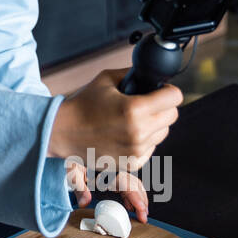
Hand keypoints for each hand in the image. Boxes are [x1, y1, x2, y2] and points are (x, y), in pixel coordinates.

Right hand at [50, 67, 182, 172]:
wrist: (63, 131)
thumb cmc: (83, 104)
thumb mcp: (106, 79)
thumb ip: (132, 74)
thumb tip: (151, 74)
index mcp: (134, 109)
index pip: (174, 98)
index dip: (168, 90)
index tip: (160, 90)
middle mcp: (139, 132)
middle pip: (172, 116)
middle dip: (163, 107)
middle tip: (147, 103)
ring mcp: (136, 150)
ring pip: (163, 133)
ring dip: (154, 124)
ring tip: (133, 119)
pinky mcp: (132, 163)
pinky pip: (151, 147)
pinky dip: (144, 140)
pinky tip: (126, 133)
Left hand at [65, 162, 149, 223]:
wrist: (72, 149)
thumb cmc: (72, 159)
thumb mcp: (73, 172)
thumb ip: (79, 188)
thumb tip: (84, 203)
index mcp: (108, 167)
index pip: (127, 183)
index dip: (136, 197)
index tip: (141, 210)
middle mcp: (116, 167)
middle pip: (135, 184)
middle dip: (141, 201)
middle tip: (143, 217)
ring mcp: (116, 170)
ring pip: (134, 183)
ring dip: (140, 198)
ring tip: (141, 213)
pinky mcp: (115, 173)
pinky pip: (129, 183)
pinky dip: (133, 195)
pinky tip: (130, 206)